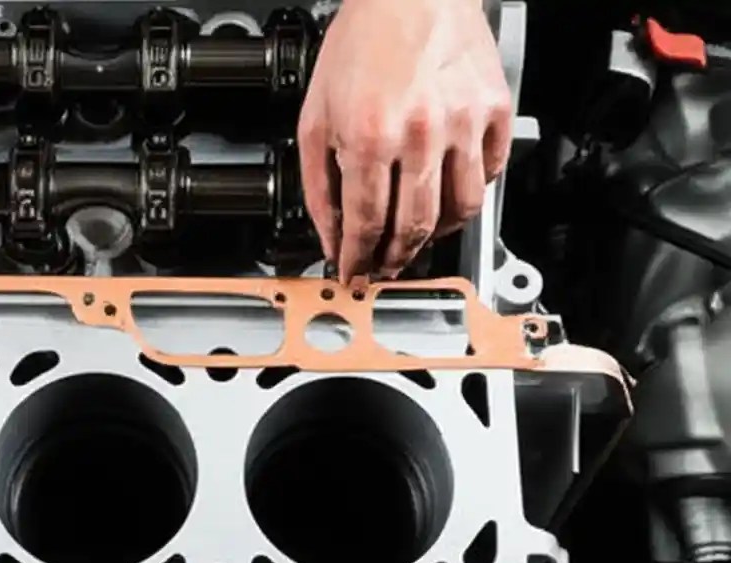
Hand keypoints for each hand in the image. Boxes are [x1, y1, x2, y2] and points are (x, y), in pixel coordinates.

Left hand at [297, 0, 511, 282]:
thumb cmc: (361, 42)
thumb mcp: (315, 116)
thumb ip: (319, 183)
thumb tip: (329, 234)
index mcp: (370, 136)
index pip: (366, 223)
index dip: (358, 258)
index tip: (353, 273)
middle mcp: (420, 134)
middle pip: (414, 226)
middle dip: (395, 258)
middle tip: (384, 266)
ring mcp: (464, 123)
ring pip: (460, 209)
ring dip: (436, 235)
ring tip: (417, 238)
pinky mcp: (495, 110)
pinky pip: (489, 173)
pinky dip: (470, 195)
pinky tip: (448, 196)